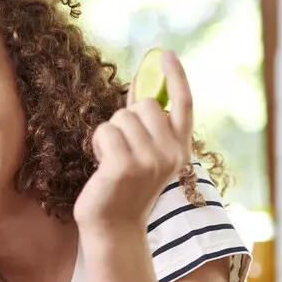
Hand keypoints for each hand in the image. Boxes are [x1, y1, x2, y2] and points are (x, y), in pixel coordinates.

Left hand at [74, 50, 193, 233]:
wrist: (114, 228)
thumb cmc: (124, 187)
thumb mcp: (143, 153)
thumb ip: (145, 124)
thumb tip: (138, 87)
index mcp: (179, 150)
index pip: (184, 105)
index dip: (177, 76)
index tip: (165, 54)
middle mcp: (171, 154)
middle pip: (144, 105)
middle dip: (126, 119)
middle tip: (123, 149)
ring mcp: (149, 161)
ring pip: (121, 117)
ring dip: (109, 134)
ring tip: (112, 162)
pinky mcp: (125, 166)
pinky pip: (105, 131)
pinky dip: (98, 144)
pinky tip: (102, 166)